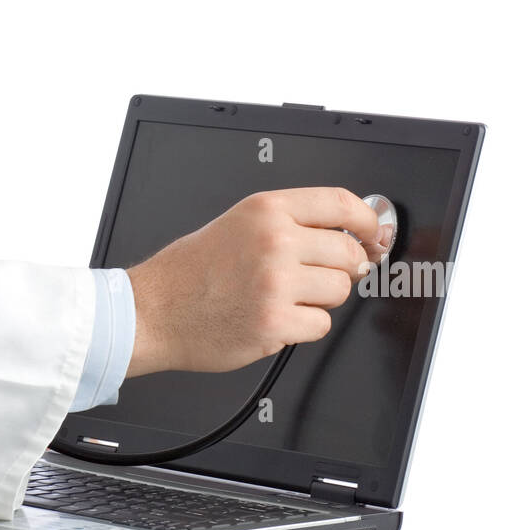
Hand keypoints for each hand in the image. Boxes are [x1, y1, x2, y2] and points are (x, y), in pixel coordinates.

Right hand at [126, 187, 381, 376]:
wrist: (155, 310)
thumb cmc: (192, 271)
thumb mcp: (238, 224)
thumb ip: (289, 223)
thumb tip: (346, 233)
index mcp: (266, 210)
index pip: (341, 204)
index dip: (369, 222)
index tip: (375, 234)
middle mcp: (275, 240)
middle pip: (349, 253)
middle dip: (342, 269)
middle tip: (318, 276)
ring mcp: (276, 282)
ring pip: (339, 291)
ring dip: (320, 299)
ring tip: (285, 297)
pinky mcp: (275, 321)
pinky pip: (320, 324)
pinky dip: (304, 326)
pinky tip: (275, 317)